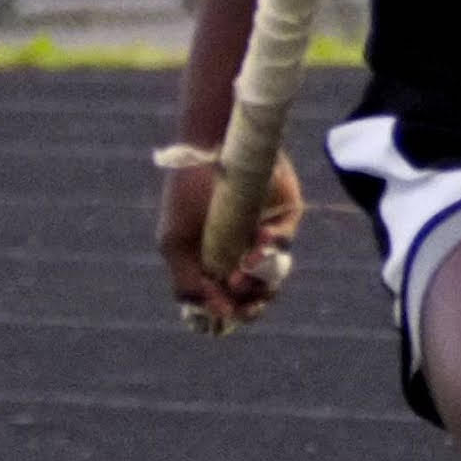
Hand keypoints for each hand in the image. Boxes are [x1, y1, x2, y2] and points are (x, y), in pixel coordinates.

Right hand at [160, 146, 304, 335]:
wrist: (212, 144)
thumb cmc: (188, 191)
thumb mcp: (174, 242)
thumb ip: (188, 284)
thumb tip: (214, 316)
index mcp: (213, 261)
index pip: (229, 300)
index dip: (232, 310)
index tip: (230, 309)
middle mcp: (240, 252)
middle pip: (256, 293)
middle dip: (251, 298)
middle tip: (241, 286)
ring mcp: (264, 235)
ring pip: (274, 273)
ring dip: (263, 278)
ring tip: (248, 266)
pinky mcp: (285, 216)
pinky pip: (286, 242)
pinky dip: (275, 246)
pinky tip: (261, 239)